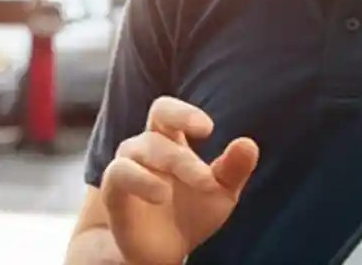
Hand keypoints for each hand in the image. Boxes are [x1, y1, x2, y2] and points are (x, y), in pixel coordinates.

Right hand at [100, 97, 258, 264]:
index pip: (165, 111)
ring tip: (192, 187)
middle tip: (208, 180)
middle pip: (156, 135)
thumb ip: (233, 169)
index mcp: (168, 141)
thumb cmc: (190, 214)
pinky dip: (141, 179)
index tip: (207, 129)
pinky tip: (161, 195)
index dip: (182, 113)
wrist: (164, 252)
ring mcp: (125, 168)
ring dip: (169, 164)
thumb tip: (248, 143)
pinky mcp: (113, 192)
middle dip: (184, 158)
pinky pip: (119, 173)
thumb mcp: (221, 193)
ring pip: (137, 148)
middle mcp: (142, 149)